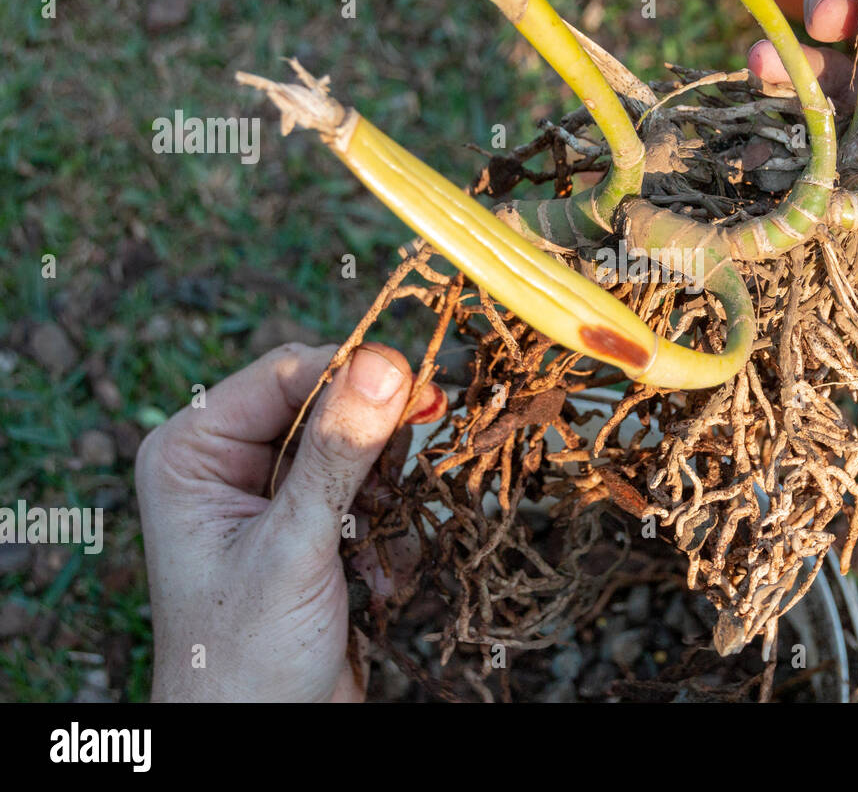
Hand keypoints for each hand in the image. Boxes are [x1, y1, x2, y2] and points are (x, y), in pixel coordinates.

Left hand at [135, 341, 443, 701]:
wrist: (260, 738)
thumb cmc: (244, 658)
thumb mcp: (293, 547)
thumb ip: (336, 454)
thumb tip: (385, 363)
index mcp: (193, 452)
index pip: (284, 372)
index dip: (353, 370)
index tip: (419, 385)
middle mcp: (228, 461)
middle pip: (325, 401)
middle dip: (372, 441)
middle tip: (410, 464)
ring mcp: (271, 492)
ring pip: (357, 444)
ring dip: (383, 488)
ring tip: (376, 543)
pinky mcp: (311, 523)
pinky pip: (369, 486)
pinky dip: (387, 520)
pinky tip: (376, 572)